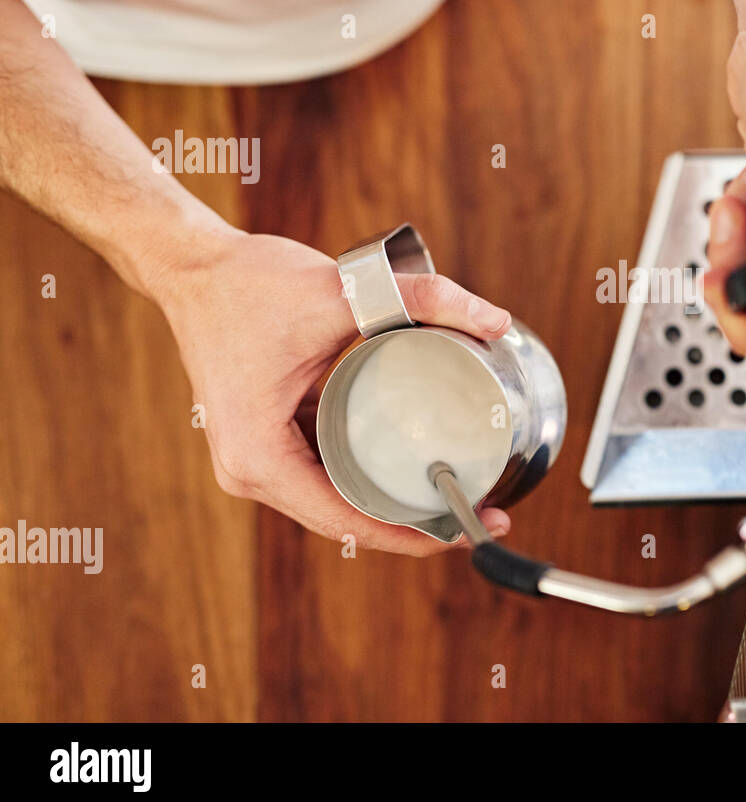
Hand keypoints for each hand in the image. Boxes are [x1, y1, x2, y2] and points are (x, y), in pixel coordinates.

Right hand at [158, 231, 514, 555]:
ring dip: (394, 503)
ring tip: (463, 493)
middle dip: (415, 524)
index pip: (349, 521)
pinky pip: (324, 474)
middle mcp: (248, 471)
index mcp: (259, 456)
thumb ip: (423, 298)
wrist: (191, 265)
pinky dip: (369, 476)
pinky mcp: (265, 441)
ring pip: (337, 502)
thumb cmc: (248, 281)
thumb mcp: (341, 291)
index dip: (413, 536)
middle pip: (347, 520)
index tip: (471, 529)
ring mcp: (253, 460)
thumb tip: (497, 321)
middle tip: (486, 513)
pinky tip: (415, 469)